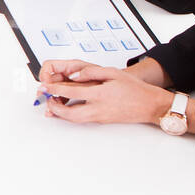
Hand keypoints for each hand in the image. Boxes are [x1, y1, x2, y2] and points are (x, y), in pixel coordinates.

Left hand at [40, 62, 174, 125]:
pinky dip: (71, 116)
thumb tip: (74, 75)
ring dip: (61, 113)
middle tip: (46, 99)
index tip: (44, 87)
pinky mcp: (102, 121)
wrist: (150, 105)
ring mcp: (100, 117)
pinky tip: (67, 109)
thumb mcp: (113, 73)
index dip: (55, 90)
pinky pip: (82, 120)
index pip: (72, 92)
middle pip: (69, 113)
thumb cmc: (134, 88)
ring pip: (74, 119)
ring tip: (53, 104)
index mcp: (100, 94)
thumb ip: (92, 73)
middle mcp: (98, 108)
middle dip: (54, 107)